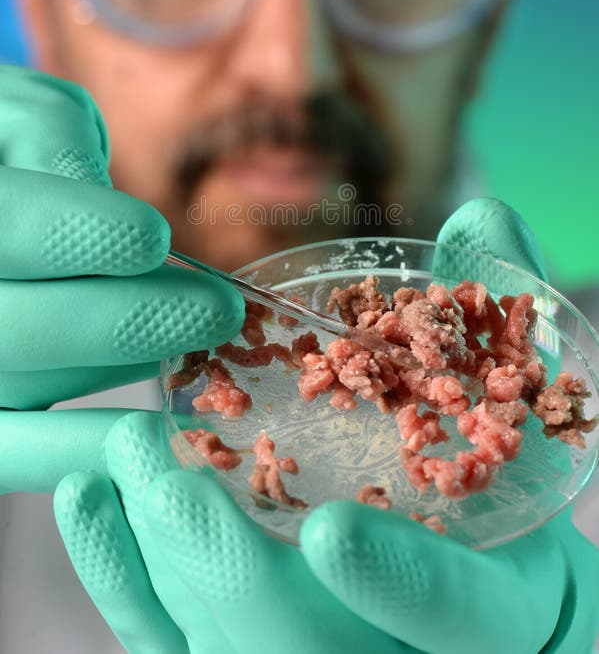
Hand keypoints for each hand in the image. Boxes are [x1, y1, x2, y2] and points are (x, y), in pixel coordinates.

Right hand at [0, 65, 243, 491]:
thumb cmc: (6, 141)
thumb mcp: (24, 112)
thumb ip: (62, 149)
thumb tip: (131, 236)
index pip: (10, 227)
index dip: (85, 236)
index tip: (156, 237)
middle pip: (20, 327)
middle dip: (130, 320)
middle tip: (219, 310)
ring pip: (24, 382)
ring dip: (120, 369)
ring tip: (198, 345)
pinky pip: (8, 444)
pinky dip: (72, 450)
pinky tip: (146, 434)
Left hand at [53, 199, 598, 652]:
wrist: (482, 577)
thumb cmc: (498, 487)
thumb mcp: (515, 410)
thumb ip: (493, 317)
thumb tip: (483, 212)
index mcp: (496, 607)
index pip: (461, 619)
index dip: (407, 585)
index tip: (333, 528)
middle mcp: (397, 650)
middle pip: (302, 645)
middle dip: (228, 565)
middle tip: (164, 474)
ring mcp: (312, 651)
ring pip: (225, 645)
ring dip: (163, 559)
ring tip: (116, 463)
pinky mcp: (246, 643)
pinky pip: (174, 638)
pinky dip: (127, 575)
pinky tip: (90, 498)